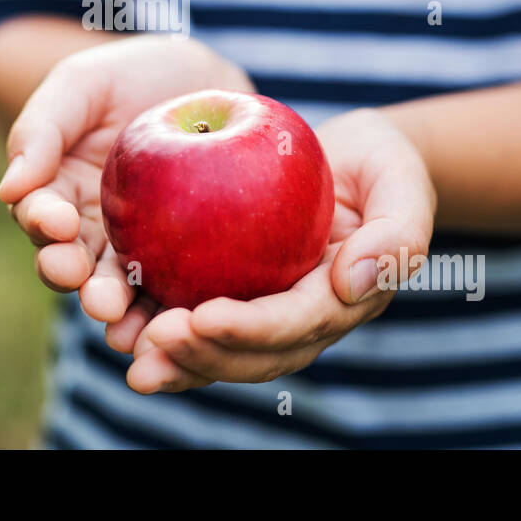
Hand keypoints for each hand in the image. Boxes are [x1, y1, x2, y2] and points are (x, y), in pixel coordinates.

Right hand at [0, 35, 253, 325]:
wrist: (203, 83)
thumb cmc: (132, 75)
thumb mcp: (81, 85)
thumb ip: (40, 130)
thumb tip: (9, 189)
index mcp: (55, 191)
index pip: (40, 214)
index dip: (44, 222)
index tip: (58, 221)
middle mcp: (87, 230)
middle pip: (73, 264)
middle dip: (77, 279)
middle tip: (89, 287)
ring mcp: (133, 249)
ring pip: (117, 287)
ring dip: (115, 307)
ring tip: (120, 317)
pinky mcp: (177, 262)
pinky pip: (169, 290)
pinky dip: (168, 309)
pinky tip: (176, 321)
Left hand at [119, 107, 435, 393]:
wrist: (352, 159)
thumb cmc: (382, 163)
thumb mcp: (400, 179)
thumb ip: (396, 230)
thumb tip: (353, 283)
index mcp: (344, 299)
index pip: (297, 322)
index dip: (251, 327)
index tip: (201, 316)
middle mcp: (304, 319)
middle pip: (255, 353)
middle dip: (204, 355)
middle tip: (153, 339)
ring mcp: (269, 313)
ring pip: (223, 352)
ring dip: (178, 361)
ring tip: (131, 356)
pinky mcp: (237, 295)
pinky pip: (199, 321)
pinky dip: (162, 330)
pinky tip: (120, 324)